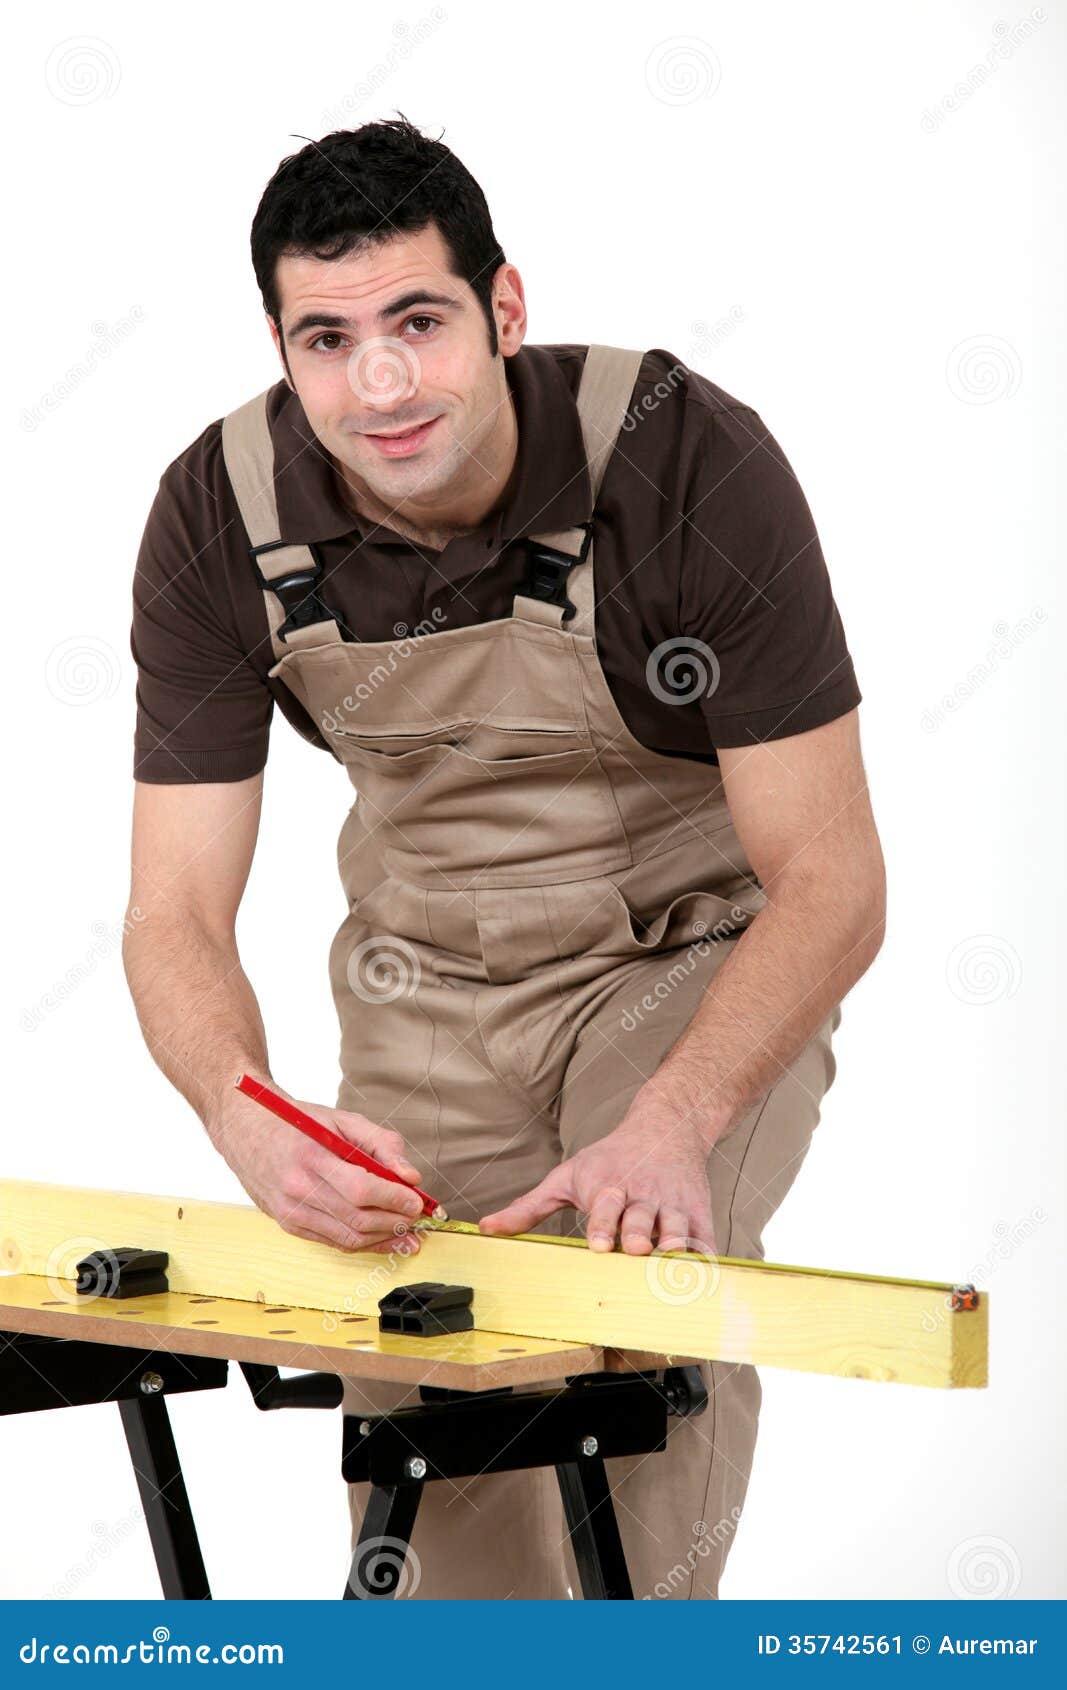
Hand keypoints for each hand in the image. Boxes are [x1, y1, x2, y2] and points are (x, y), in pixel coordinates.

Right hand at [208, 1073, 425, 1254]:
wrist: (245, 1128)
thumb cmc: (297, 1121)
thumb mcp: (341, 1119)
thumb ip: (381, 1144)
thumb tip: (410, 1176)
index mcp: (312, 1157)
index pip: (361, 1189)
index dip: (394, 1199)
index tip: (417, 1200)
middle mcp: (297, 1189)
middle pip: (357, 1219)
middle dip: (395, 1222)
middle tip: (417, 1217)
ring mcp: (290, 1211)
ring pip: (347, 1238)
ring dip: (383, 1239)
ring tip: (407, 1234)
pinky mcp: (287, 1224)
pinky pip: (331, 1242)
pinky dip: (362, 1244)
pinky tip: (382, 1239)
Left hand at [479, 1106, 717, 1255]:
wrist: (666, 1127)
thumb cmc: (610, 1158)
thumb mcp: (567, 1176)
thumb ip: (530, 1206)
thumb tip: (487, 1229)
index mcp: (609, 1186)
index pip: (605, 1207)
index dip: (603, 1224)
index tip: (600, 1244)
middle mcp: (643, 1194)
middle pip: (642, 1218)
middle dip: (639, 1232)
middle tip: (635, 1247)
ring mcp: (673, 1203)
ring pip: (676, 1226)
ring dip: (673, 1242)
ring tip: (670, 1258)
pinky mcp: (698, 1212)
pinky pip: (705, 1238)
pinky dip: (705, 1256)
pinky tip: (704, 1275)